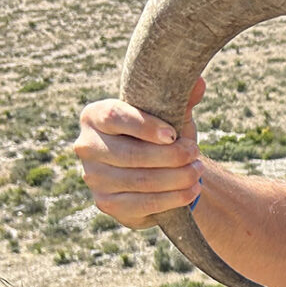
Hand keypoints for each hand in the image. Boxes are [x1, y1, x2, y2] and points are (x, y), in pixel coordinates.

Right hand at [73, 76, 205, 229]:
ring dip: (175, 178)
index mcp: (94, 115)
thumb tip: (198, 83)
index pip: (114, 117)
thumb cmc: (161, 134)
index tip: (173, 134)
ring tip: (197, 172)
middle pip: (130, 154)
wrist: (155, 171)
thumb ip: (181, 99)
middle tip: (195, 154)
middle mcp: (86, 146)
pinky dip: (172, 198)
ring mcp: (93, 177)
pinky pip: (142, 204)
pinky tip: (191, 191)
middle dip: (170, 156)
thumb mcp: (170, 114)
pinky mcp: (106, 203)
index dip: (145, 127)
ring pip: (138, 181)